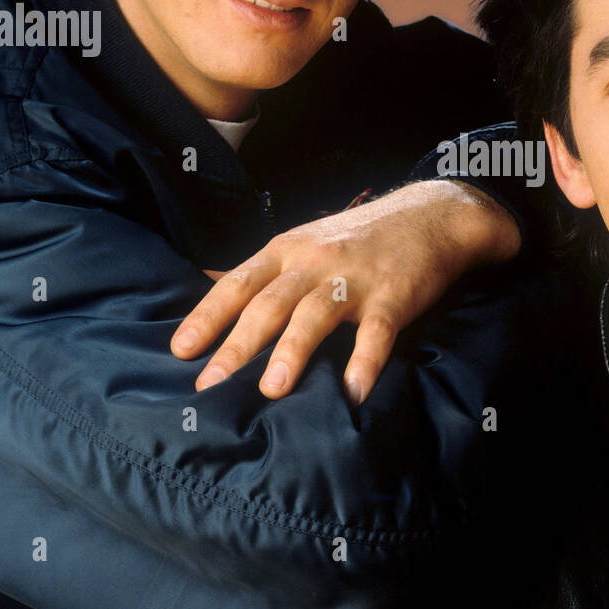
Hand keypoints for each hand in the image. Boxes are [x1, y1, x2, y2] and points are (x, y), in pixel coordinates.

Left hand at [170, 180, 519, 401]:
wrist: (428, 217)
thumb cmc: (356, 238)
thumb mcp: (301, 243)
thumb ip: (260, 270)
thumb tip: (204, 282)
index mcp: (286, 252)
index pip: (238, 284)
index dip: (208, 316)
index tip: (180, 350)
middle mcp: (314, 262)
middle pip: (269, 303)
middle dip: (238, 344)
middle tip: (211, 385)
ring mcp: (355, 278)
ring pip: (316, 314)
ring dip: (293, 352)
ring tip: (272, 390)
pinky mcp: (395, 295)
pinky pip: (377, 331)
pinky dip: (365, 361)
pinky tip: (353, 392)